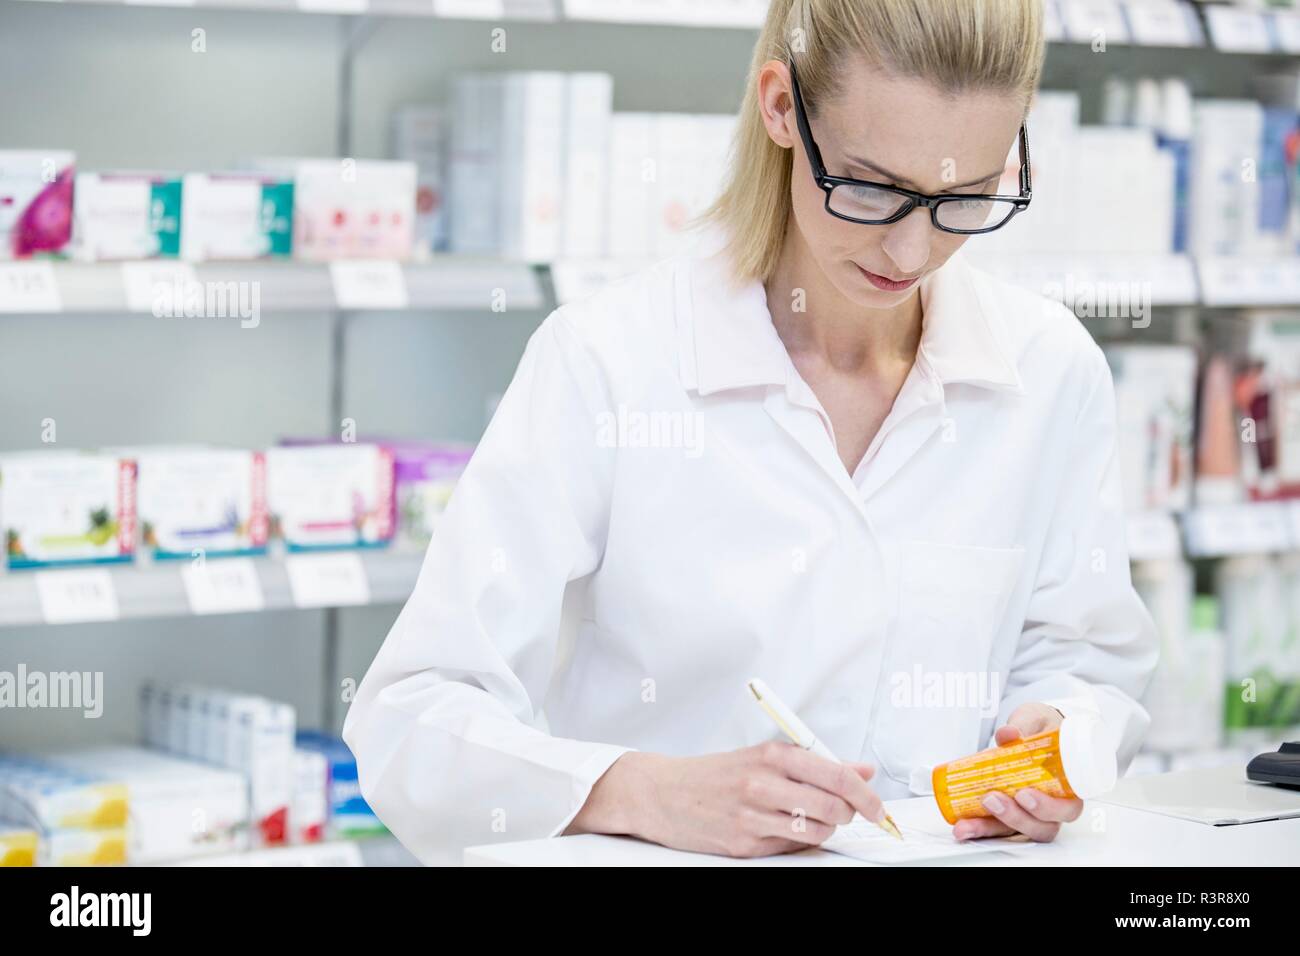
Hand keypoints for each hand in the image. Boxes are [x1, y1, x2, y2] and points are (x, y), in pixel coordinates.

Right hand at [567, 743, 888, 856]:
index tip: (878, 807)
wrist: (661, 792)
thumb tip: (864, 771)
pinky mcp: (742, 845)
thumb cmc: (715, 774)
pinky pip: (788, 849)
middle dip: (847, 815)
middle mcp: (763, 783)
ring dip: (823, 830)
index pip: (837, 775)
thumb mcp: (763, 756)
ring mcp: (751, 816)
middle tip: (841, 812)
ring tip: (809, 820)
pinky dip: (795, 843)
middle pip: (832, 808)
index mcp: (772, 754)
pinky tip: (781, 830)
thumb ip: (817, 763)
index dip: (867, 796)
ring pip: (814, 832)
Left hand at [952, 702, 1081, 843]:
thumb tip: (1008, 734)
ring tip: (968, 823)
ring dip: (989, 829)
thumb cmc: (1042, 731)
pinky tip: (961, 826)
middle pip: (1041, 827)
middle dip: (1014, 818)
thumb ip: (1023, 727)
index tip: (1025, 795)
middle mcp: (1050, 807)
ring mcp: (1027, 814)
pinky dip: (977, 828)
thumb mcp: (1035, 722)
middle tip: (993, 799)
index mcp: (1067, 787)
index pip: (1067, 809)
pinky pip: (995, 828)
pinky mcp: (1006, 815)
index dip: (1049, 809)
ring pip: (1015, 832)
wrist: (1031, 730)